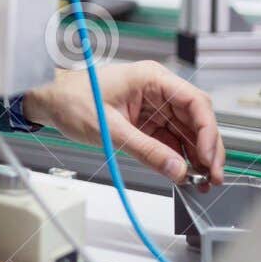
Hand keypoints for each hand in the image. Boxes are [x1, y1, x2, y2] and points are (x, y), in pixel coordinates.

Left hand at [21, 60, 225, 188]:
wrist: (49, 100)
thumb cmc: (71, 100)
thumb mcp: (109, 129)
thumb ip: (145, 150)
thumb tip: (176, 169)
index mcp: (152, 78)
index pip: (195, 103)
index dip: (207, 132)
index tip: (208, 159)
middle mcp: (158, 90)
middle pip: (197, 119)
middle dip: (207, 150)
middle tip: (212, 178)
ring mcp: (154, 107)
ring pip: (188, 132)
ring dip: (196, 157)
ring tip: (202, 183)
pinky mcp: (147, 122)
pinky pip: (171, 140)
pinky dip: (180, 158)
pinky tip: (185, 175)